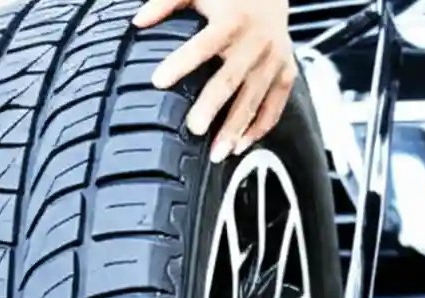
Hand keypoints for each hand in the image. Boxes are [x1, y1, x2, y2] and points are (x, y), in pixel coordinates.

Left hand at [132, 0, 296, 162]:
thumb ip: (167, 1)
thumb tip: (138, 21)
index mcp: (233, 21)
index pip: (204, 44)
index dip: (182, 62)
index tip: (158, 81)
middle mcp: (257, 43)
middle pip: (232, 79)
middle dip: (213, 105)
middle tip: (194, 128)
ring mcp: (274, 61)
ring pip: (254, 100)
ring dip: (236, 129)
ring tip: (217, 154)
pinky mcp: (286, 74)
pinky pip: (275, 107)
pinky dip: (259, 129)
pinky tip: (240, 147)